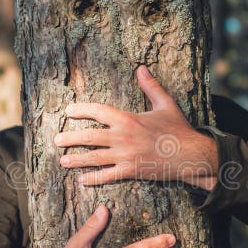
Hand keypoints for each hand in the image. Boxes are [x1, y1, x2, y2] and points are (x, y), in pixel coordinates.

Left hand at [54, 65, 217, 189]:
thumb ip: (150, 86)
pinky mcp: (131, 171)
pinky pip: (107, 176)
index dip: (80, 110)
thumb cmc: (178, 129)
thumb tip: (141, 68)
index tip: (68, 111)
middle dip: (70, 138)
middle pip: (89, 137)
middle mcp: (123, 137)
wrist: (191, 155)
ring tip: (62, 160)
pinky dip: (93, 178)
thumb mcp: (165, 104)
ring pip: (94, 158)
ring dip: (76, 159)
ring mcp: (125, 156)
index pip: (98, 111)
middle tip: (56, 140)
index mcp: (128, 119)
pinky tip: (82, 180)